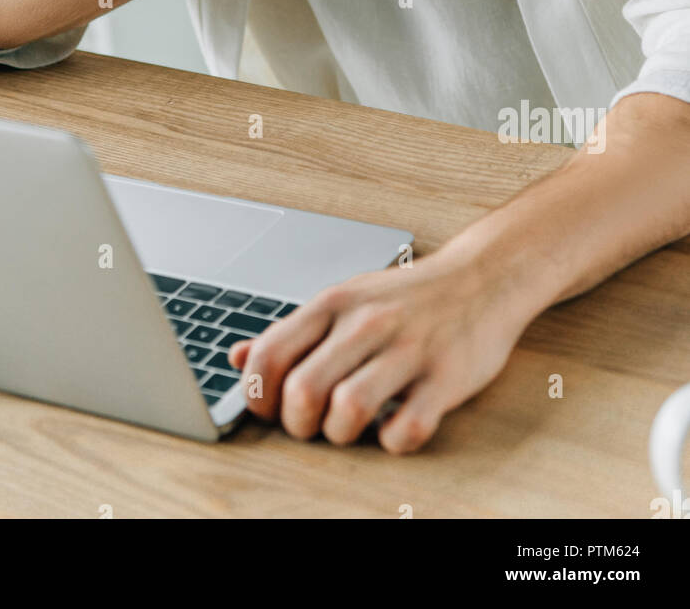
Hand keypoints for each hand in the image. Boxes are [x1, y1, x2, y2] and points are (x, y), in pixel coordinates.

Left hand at [228, 251, 525, 451]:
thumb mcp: (343, 301)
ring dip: (340, 434)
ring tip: (348, 428)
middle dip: (297, 424)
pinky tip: (393, 427)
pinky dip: (393, 441)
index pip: (270, 355)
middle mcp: (366, 323)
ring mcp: (408, 349)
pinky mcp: (446, 378)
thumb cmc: (405, 297)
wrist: (482, 277)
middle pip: (304, 390)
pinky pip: (407, 428)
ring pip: (349, 410)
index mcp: (334, 304)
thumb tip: (236, 358)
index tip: (270, 409)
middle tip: (311, 424)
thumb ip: (291, 332)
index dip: (258, 395)